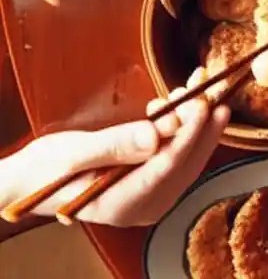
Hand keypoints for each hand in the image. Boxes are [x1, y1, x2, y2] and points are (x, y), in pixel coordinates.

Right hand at [0, 71, 229, 226]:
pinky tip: (174, 103)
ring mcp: (151, 194)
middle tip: (212, 89)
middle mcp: (145, 204)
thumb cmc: (44, 170)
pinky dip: (182, 125)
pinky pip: (177, 152)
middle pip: (186, 162)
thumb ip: (114, 146)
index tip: (203, 106)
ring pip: (186, 154)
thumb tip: (155, 137)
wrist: (31, 180)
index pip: (168, 168)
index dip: (189, 135)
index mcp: (123, 205)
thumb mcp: (72, 154)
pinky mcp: (151, 179)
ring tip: (193, 86)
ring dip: (194, 120)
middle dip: (202, 122)